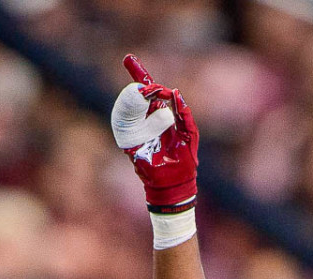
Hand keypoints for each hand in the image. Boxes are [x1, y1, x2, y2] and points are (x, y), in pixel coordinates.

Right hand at [111, 55, 198, 210]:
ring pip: (128, 107)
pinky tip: (138, 108)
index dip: (139, 75)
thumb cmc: (184, 161)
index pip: (148, 93)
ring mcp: (135, 132)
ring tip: (146, 95)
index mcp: (159, 116)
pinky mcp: (129, 143)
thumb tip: (175, 93)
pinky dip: (128, 113)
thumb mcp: (190, 134)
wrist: (176, 185)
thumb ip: (184, 113)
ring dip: (136, 98)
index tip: (128, 59)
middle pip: (136, 96)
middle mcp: (145, 121)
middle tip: (149, 87)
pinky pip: (122, 125)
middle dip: (141, 87)